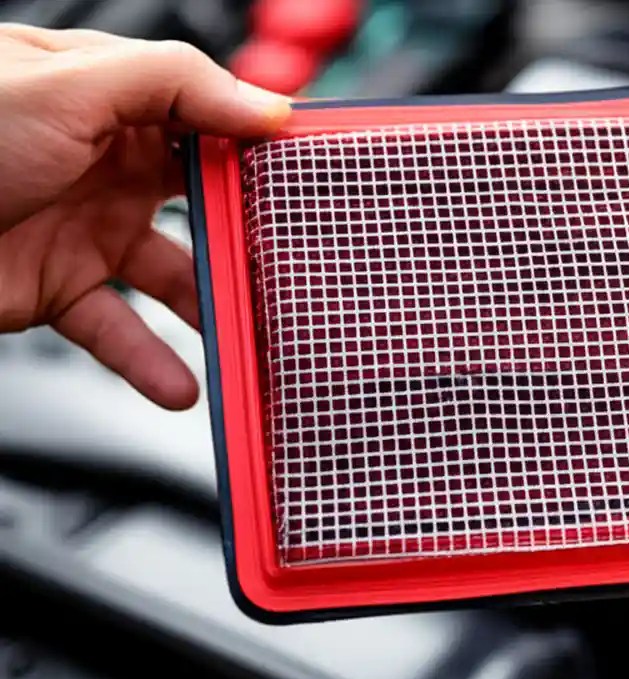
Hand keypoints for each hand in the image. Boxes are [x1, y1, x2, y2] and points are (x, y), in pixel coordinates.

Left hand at [0, 24, 290, 408]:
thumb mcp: (70, 84)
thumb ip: (177, 85)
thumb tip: (269, 109)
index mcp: (111, 101)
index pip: (208, 119)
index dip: (260, 148)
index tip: (312, 182)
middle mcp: (105, 164)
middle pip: (203, 204)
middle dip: (251, 236)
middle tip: (293, 266)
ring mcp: (85, 228)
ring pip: (174, 274)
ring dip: (214, 309)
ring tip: (253, 335)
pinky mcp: (59, 289)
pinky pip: (120, 331)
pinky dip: (154, 364)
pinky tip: (184, 386)